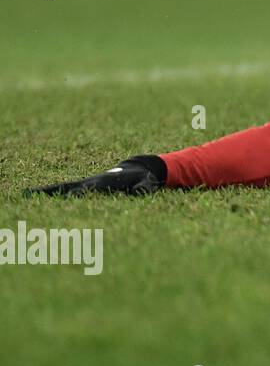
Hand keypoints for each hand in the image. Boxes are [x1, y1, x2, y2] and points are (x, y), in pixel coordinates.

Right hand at [26, 155, 166, 195]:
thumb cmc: (143, 179)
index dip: (77, 193)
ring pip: (64, 187)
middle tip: (30, 194)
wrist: (139, 168)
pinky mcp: (85, 186)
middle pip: (69, 187)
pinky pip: (66, 189)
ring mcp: (87, 183)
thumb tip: (139, 192)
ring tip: (26, 194)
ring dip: (47, 191)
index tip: (66, 197)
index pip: (87, 189)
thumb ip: (144, 188)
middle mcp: (91, 181)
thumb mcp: (146, 184)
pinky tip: (37, 195)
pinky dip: (53, 192)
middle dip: (53, 191)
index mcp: (104, 182)